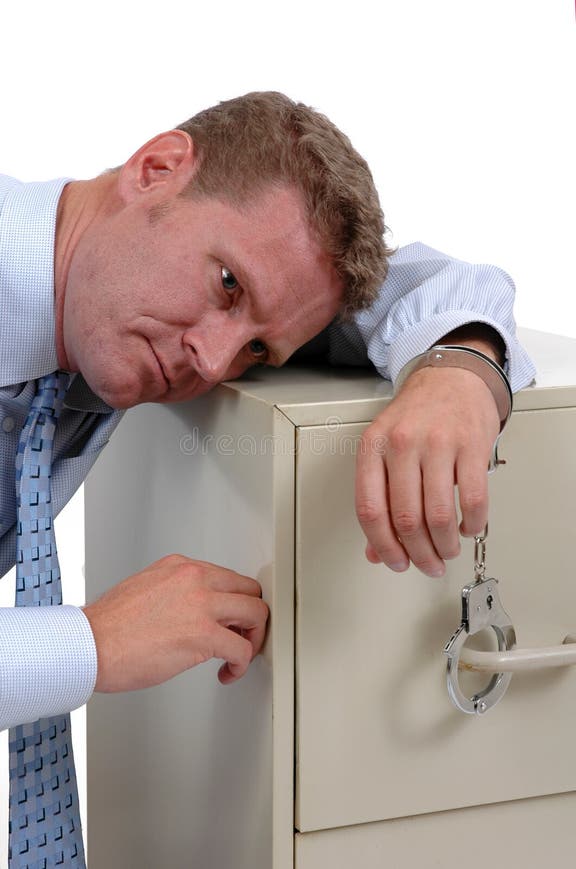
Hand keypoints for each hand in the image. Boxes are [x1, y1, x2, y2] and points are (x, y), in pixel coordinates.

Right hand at [83, 555, 268, 690]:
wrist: (90, 645)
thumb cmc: (109, 626)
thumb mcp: (146, 587)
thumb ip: (175, 591)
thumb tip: (192, 609)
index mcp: (181, 567)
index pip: (227, 577)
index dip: (233, 602)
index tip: (230, 619)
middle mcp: (195, 578)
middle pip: (249, 590)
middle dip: (251, 617)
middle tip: (242, 636)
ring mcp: (202, 604)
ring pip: (256, 613)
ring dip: (253, 638)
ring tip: (240, 654)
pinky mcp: (204, 634)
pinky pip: (242, 649)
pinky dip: (241, 664)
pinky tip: (228, 671)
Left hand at [355, 366, 499, 576]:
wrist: (452, 376)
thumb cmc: (416, 415)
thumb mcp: (384, 448)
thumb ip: (378, 498)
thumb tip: (376, 550)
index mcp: (373, 446)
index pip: (370, 509)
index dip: (383, 545)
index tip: (395, 562)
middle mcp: (402, 443)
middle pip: (407, 518)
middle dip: (419, 553)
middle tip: (428, 564)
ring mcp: (438, 443)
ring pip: (439, 515)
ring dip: (445, 545)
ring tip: (447, 550)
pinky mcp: (472, 445)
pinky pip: (474, 500)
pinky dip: (472, 524)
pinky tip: (468, 528)